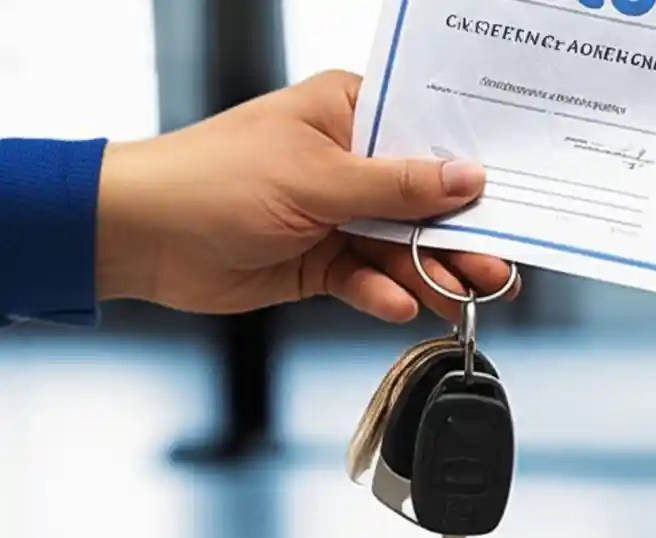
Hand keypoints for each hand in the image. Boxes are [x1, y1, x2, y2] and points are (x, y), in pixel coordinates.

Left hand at [95, 70, 519, 322]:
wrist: (141, 238)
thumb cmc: (213, 179)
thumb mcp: (319, 177)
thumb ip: (399, 186)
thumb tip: (468, 179)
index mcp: (348, 113)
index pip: (428, 136)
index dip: (471, 169)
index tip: (514, 201)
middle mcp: (348, 160)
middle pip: (424, 201)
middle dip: (458, 237)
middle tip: (496, 269)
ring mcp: (336, 212)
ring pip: (401, 246)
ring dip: (429, 273)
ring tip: (464, 297)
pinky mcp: (322, 260)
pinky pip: (366, 278)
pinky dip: (382, 294)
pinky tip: (398, 306)